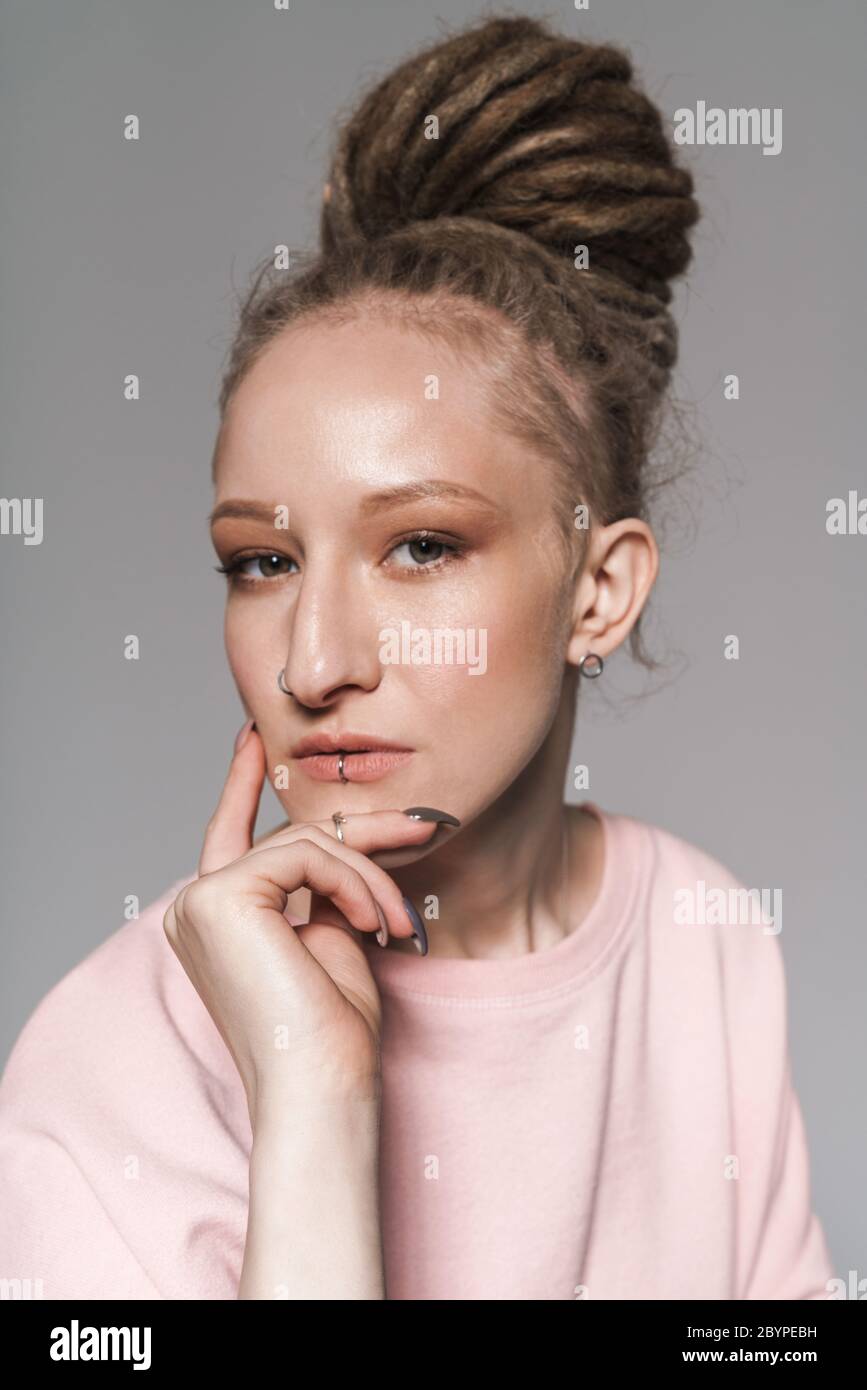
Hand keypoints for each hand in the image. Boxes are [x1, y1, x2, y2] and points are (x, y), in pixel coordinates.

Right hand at [163, 720, 454, 1126]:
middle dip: (364, 830)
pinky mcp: (220, 897)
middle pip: (290, 836)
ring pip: (305, 841)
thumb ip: (324, 890)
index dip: (241, 781)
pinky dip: (354, 883)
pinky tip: (376, 923)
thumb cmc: (332, 1034)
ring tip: (402, 922)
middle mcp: (196, 908)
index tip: (256, 736)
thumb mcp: (333, 940)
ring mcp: (201, 901)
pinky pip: (306, 855)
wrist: (323, 1086)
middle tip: (427, 824)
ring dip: (370, 875)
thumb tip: (348, 845)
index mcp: (218, 921)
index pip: (229, 834)